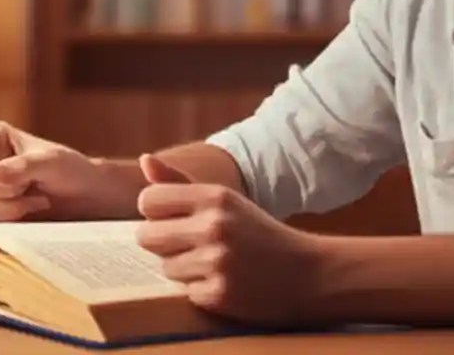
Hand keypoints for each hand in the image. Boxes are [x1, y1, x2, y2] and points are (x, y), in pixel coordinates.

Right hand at [0, 120, 128, 221]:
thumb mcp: (52, 163)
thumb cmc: (71, 170)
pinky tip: (32, 210)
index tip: (8, 181)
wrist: (85, 196)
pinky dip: (13, 219)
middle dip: (8, 192)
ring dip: (13, 208)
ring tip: (37, 199)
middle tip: (33, 187)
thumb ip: (23, 167)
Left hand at [134, 155, 320, 325]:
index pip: (149, 199)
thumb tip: (144, 160)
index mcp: (214, 196)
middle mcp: (214, 226)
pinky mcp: (219, 294)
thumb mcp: (226, 200)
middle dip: (163, 243)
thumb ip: (180, 183)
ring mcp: (216, 262)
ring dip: (184, 270)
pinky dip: (202, 291)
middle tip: (191, 245)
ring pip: (165, 267)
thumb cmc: (259, 234)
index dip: (156, 213)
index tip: (174, 220)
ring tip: (214, 265)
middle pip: (146, 235)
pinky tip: (225, 283)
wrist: (308, 273)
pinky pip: (185, 292)